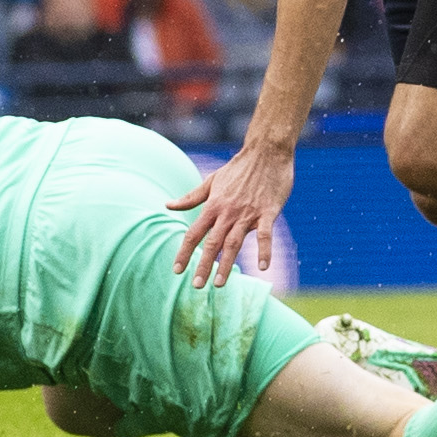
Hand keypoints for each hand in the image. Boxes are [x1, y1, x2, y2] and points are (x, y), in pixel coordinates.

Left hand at [167, 140, 292, 287]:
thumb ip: (191, 197)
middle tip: (197, 286)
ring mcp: (248, 212)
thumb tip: (168, 205)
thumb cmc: (238, 167)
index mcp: (213, 205)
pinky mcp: (268, 211)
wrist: (266, 151)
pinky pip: (265, 234)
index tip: (177, 270)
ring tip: (220, 283)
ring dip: (226, 263)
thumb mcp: (212, 181)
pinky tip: (263, 267)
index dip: (184, 252)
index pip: (193, 232)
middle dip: (203, 265)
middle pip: (212, 242)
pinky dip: (264, 250)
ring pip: (234, 242)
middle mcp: (227, 211)